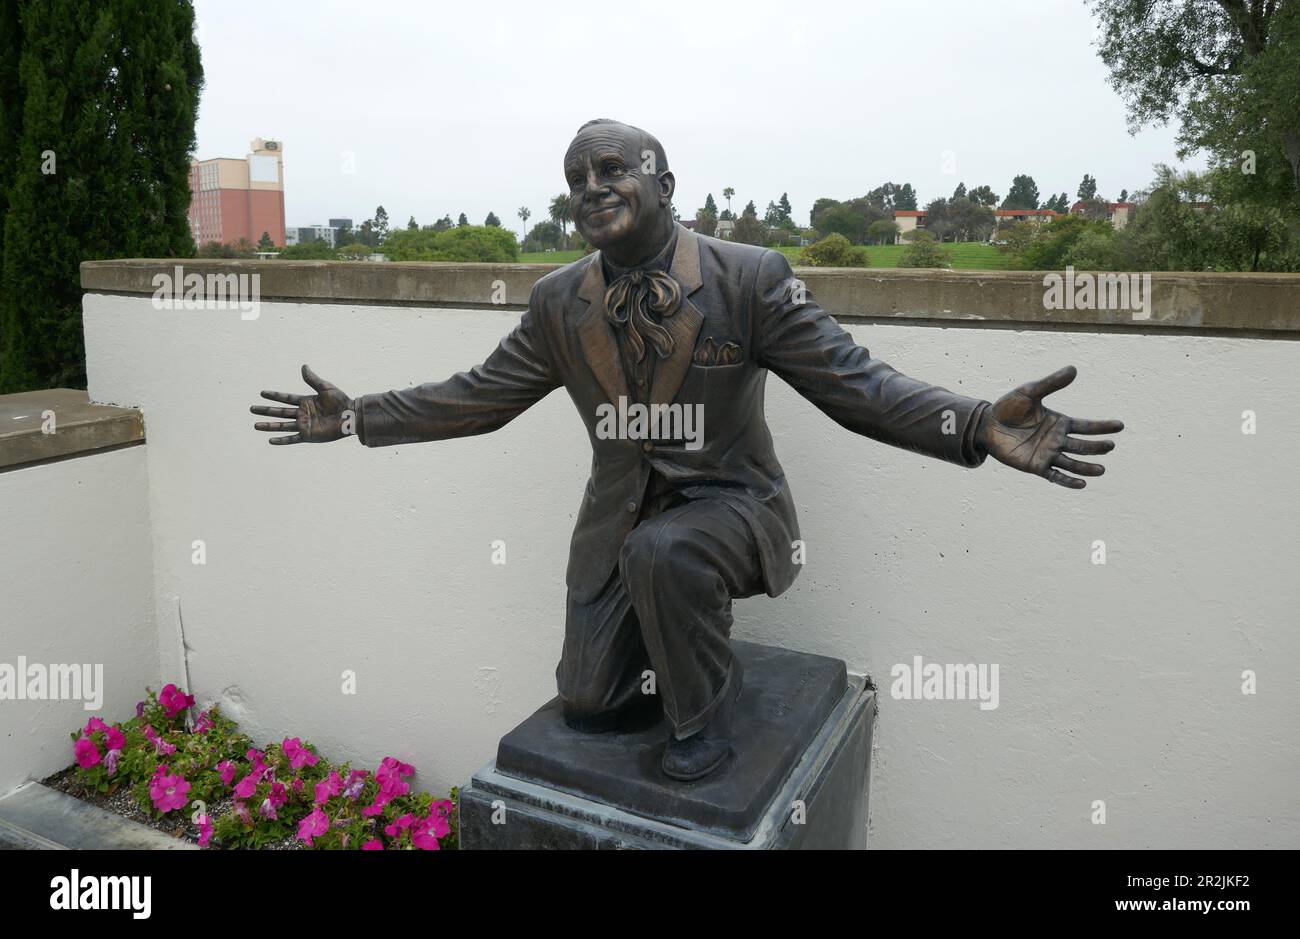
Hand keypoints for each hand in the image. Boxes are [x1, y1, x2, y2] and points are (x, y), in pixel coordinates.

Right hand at [250, 365, 356, 444]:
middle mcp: (302, 414)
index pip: (285, 398)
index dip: (274, 396)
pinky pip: (292, 439)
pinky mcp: (308, 436)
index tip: (261, 393)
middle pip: (279, 412)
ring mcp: (304, 425)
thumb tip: (303, 366)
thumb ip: (312, 379)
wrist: (351, 416)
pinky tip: (271, 441)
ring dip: (269, 426)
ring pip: (282, 425)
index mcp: (305, 401)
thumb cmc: (341, 401)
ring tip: (255, 425)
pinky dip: (282, 440)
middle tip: (251, 409)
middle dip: (266, 410)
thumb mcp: (325, 387)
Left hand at [979, 365, 1121, 489]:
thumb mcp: (1030, 392)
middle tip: (1110, 446)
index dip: (1103, 427)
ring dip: (1087, 467)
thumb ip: (1051, 383)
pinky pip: (1055, 476)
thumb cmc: (1008, 407)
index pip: (1086, 426)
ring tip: (1101, 470)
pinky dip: (1068, 481)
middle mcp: (1057, 440)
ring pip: (1073, 463)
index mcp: (1060, 422)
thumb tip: (1073, 369)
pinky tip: (1081, 484)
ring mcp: (1048, 454)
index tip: (1120, 426)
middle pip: (1083, 446)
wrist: (986, 425)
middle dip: (1097, 447)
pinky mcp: (1036, 466)